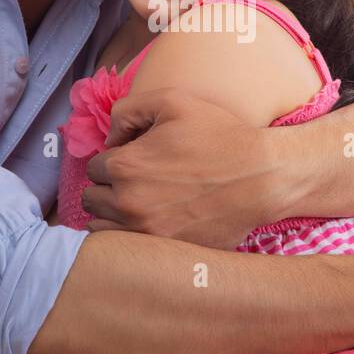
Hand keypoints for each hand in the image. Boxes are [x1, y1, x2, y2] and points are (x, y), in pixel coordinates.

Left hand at [82, 88, 279, 247]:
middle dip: (108, 187)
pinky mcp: (165, 252)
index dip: (113, 159)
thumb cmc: (219, 135)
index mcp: (125, 167)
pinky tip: (152, 221)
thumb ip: (127, 110)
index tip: (134, 158)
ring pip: (102, 228)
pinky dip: (131, 237)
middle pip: (92, 199)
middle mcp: (128, 203)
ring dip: (113, 215)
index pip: (93, 167)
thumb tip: (110, 138)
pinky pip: (128, 249)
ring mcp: (146, 233)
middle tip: (136, 180)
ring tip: (140, 202)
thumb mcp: (172, 101)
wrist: (261, 176)